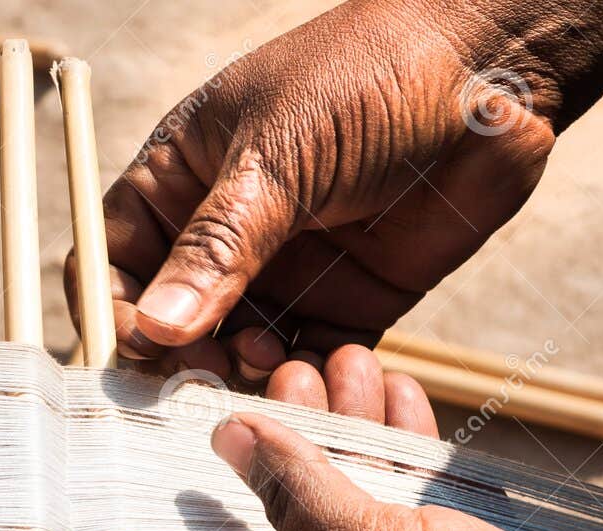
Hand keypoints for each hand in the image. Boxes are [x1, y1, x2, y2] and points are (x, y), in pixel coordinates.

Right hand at [78, 0, 558, 382]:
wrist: (490, 72)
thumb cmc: (368, 78)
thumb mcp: (278, 155)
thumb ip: (217, 246)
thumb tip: (154, 326)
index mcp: (180, 179)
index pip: (112, 258)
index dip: (115, 308)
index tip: (139, 346)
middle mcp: (222, 236)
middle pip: (167, 321)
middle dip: (177, 355)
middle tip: (202, 373)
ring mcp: (280, 276)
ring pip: (230, 353)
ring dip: (237, 374)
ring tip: (264, 362)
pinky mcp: (343, 307)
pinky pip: (306, 366)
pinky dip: (303, 385)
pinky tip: (315, 377)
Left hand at [215, 346, 602, 530]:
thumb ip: (301, 498)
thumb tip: (228, 440)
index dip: (263, 460)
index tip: (261, 392)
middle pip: (323, 505)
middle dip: (316, 431)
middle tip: (310, 361)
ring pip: (379, 494)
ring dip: (365, 427)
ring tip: (358, 357)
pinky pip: (431, 499)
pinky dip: (416, 449)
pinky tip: (405, 395)